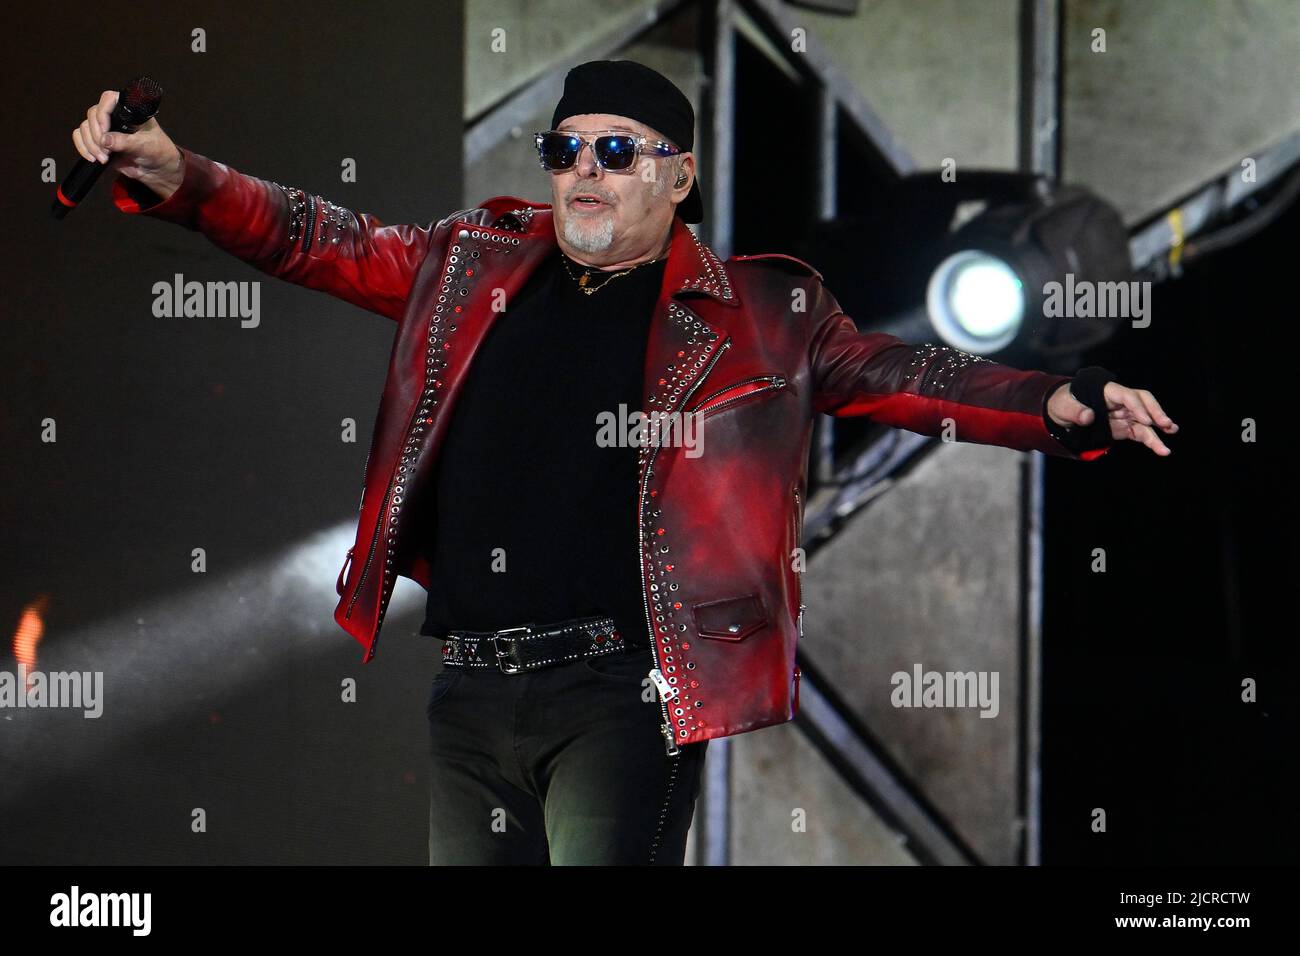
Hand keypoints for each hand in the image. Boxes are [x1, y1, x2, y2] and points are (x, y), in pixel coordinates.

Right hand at [71, 89, 182, 199]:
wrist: (156, 169)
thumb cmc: (157, 151)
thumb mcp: (145, 146)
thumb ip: (126, 142)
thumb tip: (104, 140)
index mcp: (130, 109)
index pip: (109, 99)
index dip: (103, 113)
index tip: (105, 131)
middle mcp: (115, 114)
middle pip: (93, 114)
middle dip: (96, 135)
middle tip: (107, 151)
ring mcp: (105, 127)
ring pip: (85, 127)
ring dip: (90, 144)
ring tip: (104, 158)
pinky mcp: (98, 140)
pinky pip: (80, 137)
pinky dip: (83, 147)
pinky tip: (93, 158)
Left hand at [1047, 380, 1178, 455]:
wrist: (1062, 413)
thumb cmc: (1063, 404)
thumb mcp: (1063, 406)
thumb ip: (1075, 411)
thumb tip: (1088, 416)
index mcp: (1107, 391)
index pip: (1127, 396)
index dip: (1137, 407)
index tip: (1144, 420)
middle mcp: (1119, 401)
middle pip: (1143, 403)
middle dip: (1156, 412)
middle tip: (1166, 424)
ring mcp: (1124, 414)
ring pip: (1145, 421)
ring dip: (1158, 430)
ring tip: (1168, 441)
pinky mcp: (1124, 427)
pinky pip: (1140, 433)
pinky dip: (1150, 440)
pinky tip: (1161, 449)